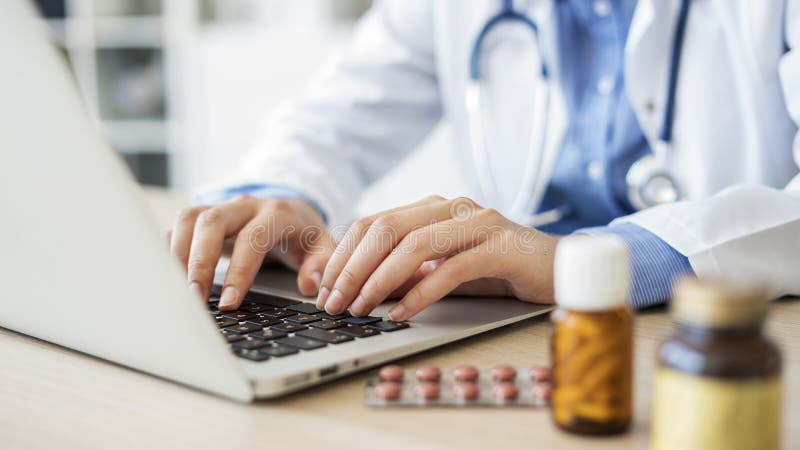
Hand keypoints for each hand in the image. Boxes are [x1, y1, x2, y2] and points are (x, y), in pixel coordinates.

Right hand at [168, 195, 334, 309]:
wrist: (292, 210)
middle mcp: (244, 205)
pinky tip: (170, 278)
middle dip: (199, 261)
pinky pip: (178, 226)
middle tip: (194, 299)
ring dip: (178, 255)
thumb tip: (310, 286)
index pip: (253, 238)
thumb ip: (322, 265)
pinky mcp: (203, 217)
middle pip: (211, 221)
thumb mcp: (323, 247)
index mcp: (277, 213)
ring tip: (178, 292)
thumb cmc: (304, 235)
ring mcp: (221, 208)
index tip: (229, 303)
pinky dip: (169, 250)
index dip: (240, 270)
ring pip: (189, 219)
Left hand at [315, 195, 558, 320]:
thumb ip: (408, 273)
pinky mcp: (502, 247)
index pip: (373, 223)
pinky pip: (451, 269)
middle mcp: (452, 207)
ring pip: (414, 244)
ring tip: (360, 308)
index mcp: (433, 207)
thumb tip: (359, 290)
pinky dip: (422, 293)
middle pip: (386, 229)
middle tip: (333, 302)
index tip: (323, 288)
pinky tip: (402, 314)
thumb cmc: (498, 270)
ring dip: (380, 280)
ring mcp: (479, 223)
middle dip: (352, 268)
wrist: (560, 269)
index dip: (342, 255)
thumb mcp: (443, 270)